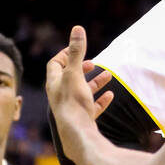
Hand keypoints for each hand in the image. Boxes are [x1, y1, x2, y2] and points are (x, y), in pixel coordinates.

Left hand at [46, 27, 113, 151]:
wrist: (77, 135)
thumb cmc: (73, 103)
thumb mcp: (75, 73)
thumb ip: (77, 51)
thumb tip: (77, 29)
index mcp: (55, 83)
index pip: (55, 64)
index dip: (65, 54)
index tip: (77, 49)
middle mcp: (60, 95)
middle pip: (69, 78)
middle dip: (81, 68)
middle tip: (92, 63)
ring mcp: (72, 108)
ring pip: (82, 91)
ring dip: (94, 82)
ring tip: (108, 75)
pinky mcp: (83, 119)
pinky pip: (92, 107)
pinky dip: (101, 100)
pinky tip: (110, 96)